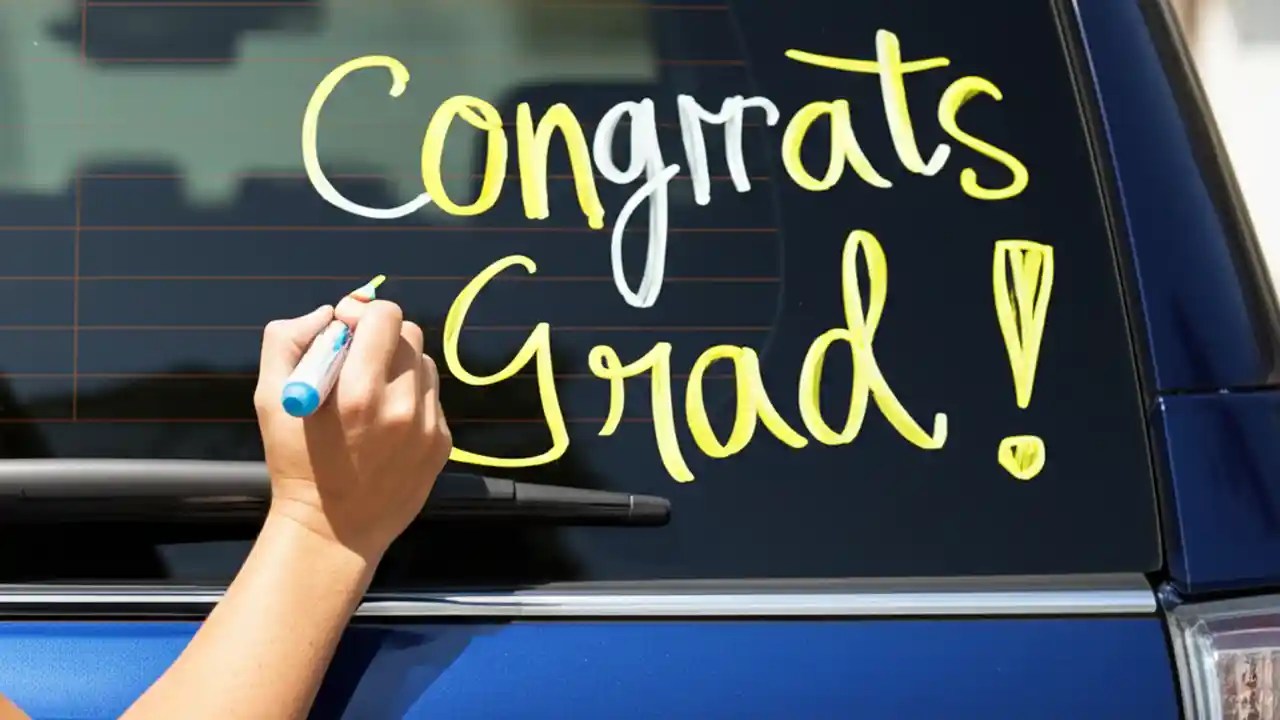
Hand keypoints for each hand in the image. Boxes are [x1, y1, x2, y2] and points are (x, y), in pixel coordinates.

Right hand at [253, 298, 451, 562]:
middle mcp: (403, 408)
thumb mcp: (271, 399)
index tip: (344, 328)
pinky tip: (384, 424)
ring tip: (369, 394)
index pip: (386, 317)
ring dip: (398, 366)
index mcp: (360, 394)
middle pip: (409, 334)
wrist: (333, 532)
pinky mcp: (443, 443)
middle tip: (355, 358)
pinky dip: (410, 397)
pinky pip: (432, 398)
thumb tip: (327, 314)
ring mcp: (429, 427)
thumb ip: (288, 340)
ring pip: (423, 364)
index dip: (362, 313)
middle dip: (380, 336)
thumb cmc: (296, 463)